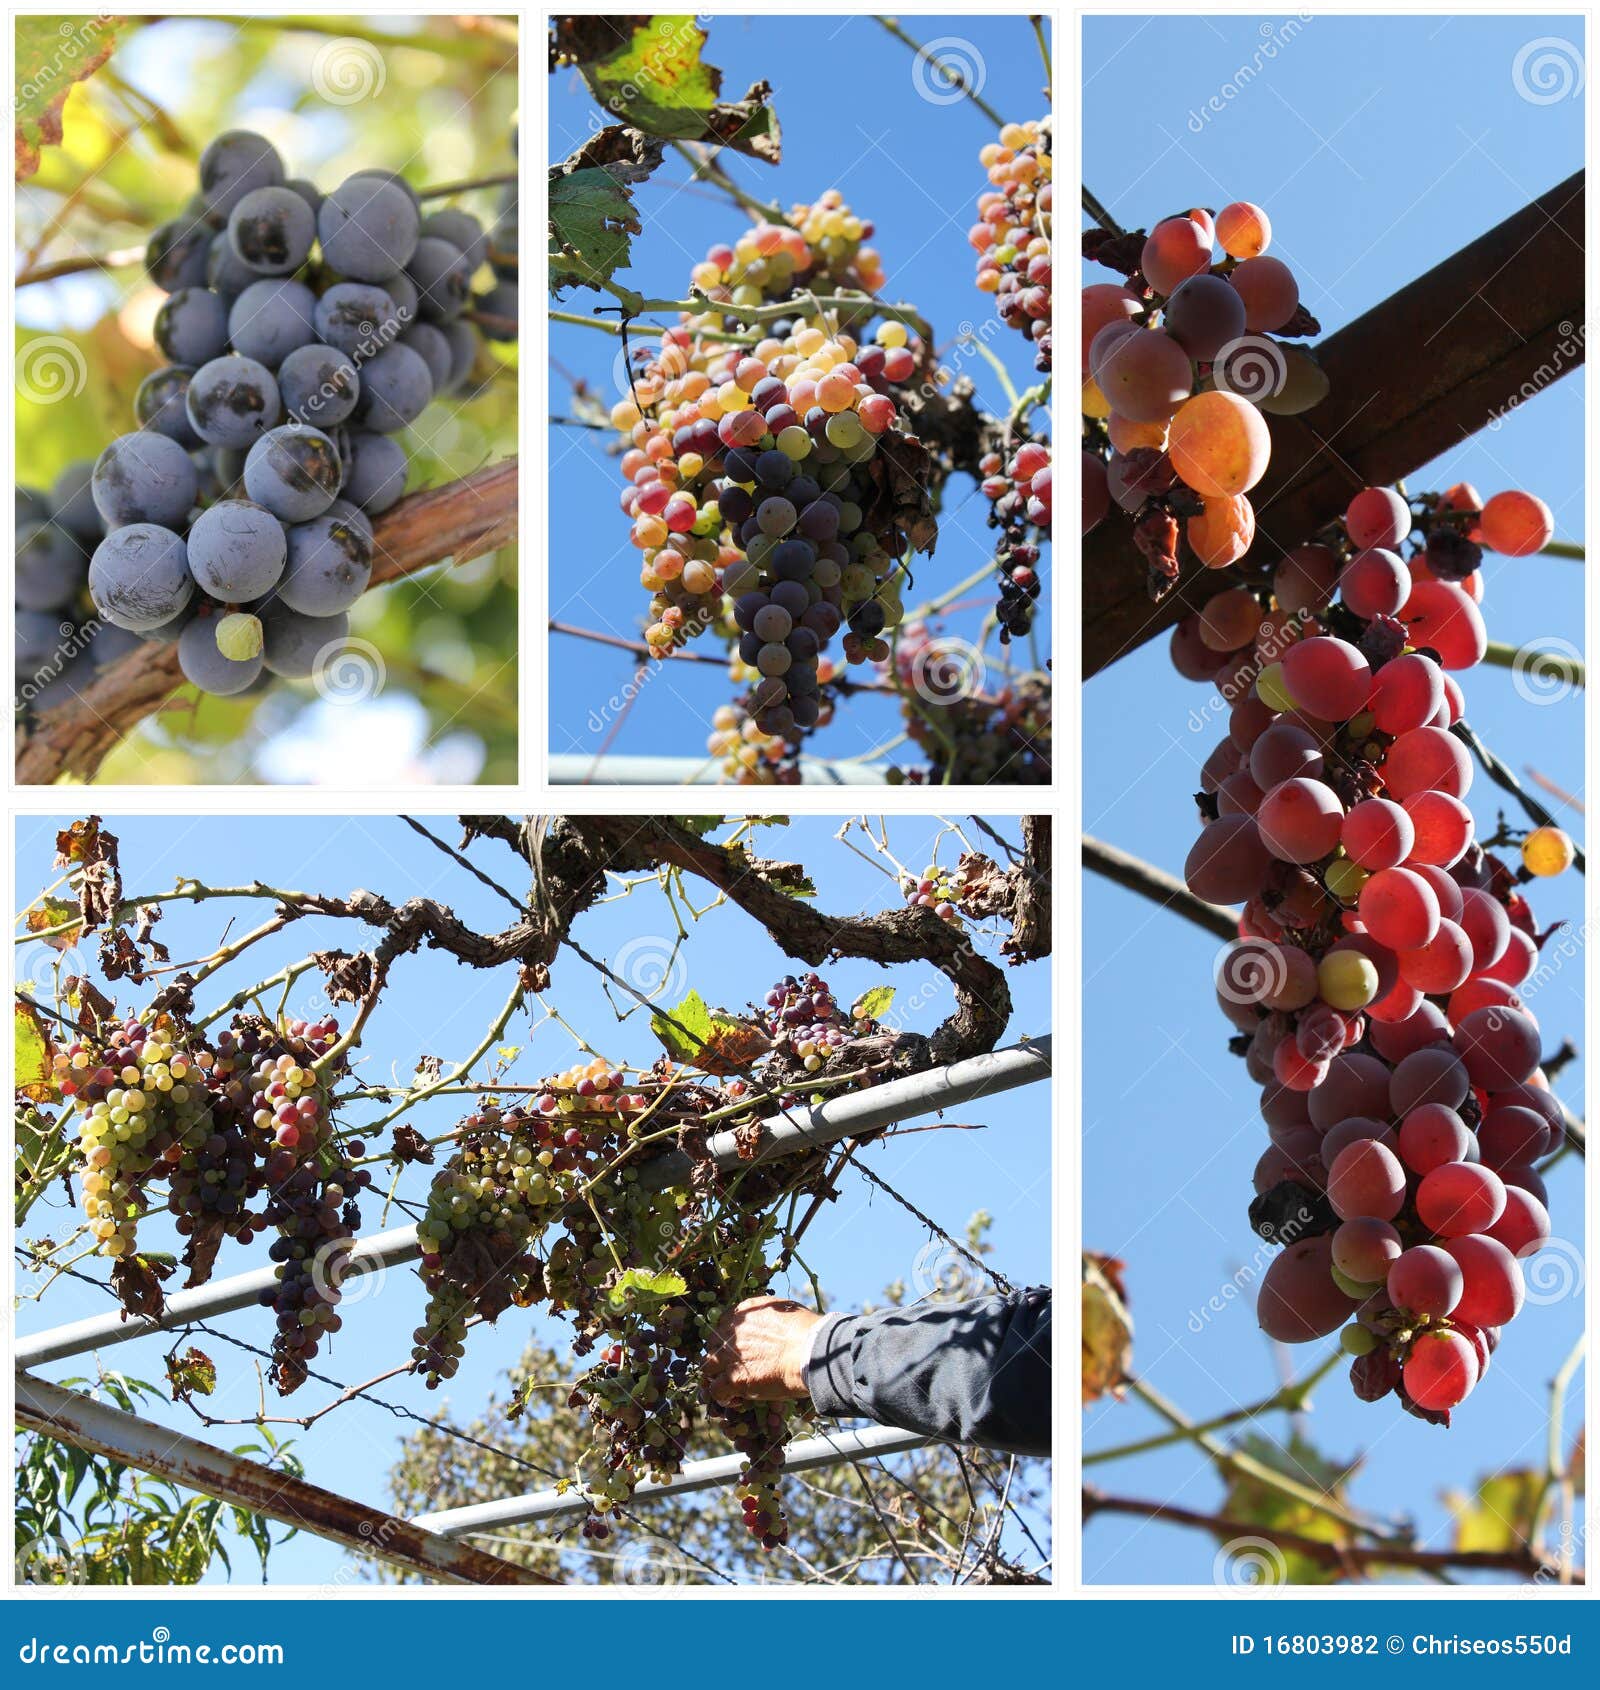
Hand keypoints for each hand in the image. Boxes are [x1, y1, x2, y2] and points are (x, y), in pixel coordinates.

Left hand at [704, 1295, 822, 1403]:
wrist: (809, 1351)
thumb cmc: (806, 1331)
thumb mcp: (784, 1309)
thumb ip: (768, 1315)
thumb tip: (771, 1322)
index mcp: (743, 1312)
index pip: (722, 1324)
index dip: (728, 1339)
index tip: (737, 1349)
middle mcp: (731, 1332)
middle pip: (712, 1344)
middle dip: (721, 1355)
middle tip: (734, 1367)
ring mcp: (730, 1356)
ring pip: (708, 1366)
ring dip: (717, 1375)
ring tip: (731, 1384)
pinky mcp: (734, 1379)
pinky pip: (715, 1390)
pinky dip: (723, 1396)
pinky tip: (735, 1399)